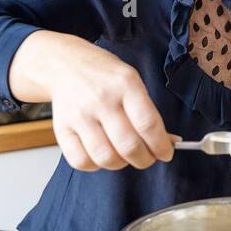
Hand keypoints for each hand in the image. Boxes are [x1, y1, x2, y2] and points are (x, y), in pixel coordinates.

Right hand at [9, 31, 174, 170]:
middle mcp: (101, 99)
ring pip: (106, 157)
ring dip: (121, 164)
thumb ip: (148, 112)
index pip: (148, 124)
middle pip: (129, 145)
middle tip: (147, 158)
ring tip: (124, 155)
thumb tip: (168, 142)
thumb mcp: (132, 82)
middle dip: (145, 159)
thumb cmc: (104, 76)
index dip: (161, 146)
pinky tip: (102, 153)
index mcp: (125, 84)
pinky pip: (81, 161)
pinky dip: (96, 165)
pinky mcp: (61, 128)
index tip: (166, 154)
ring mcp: (79, 115)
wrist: (64, 65)